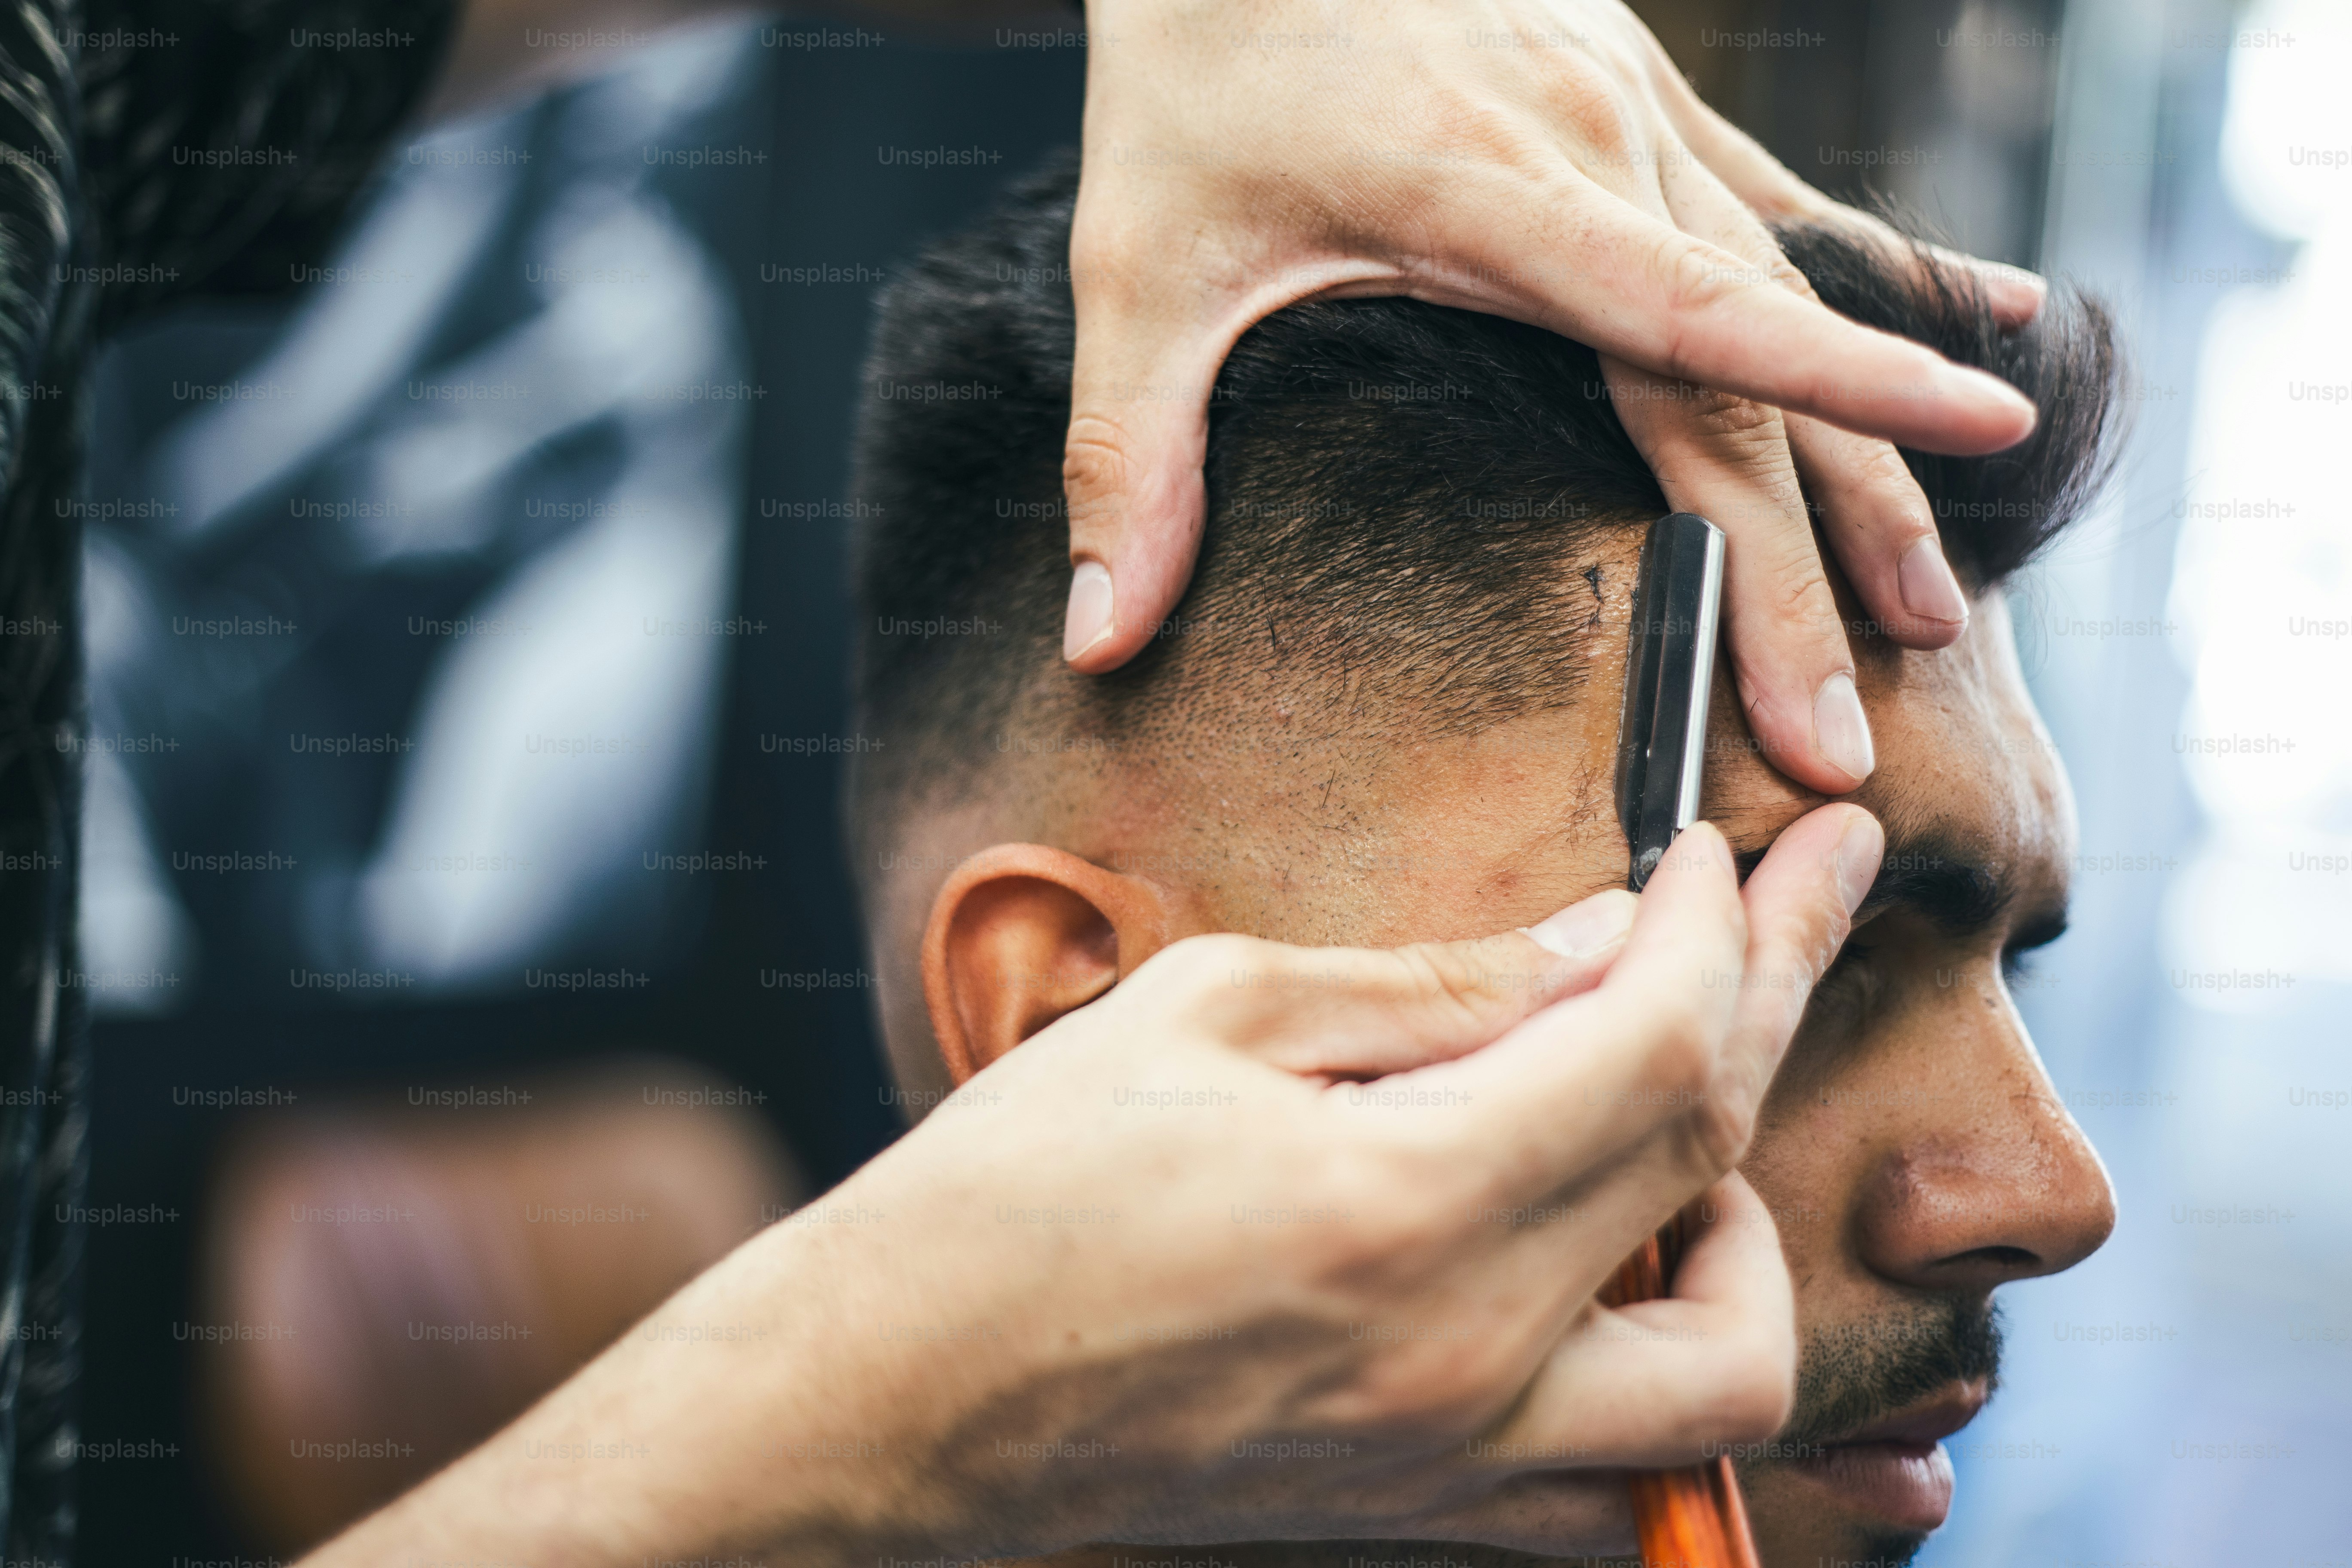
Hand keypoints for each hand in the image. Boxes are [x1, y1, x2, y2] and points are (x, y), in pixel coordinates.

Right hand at [301, 807, 1882, 1566]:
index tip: (1719, 849)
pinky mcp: (1430, 1528)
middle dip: (1775, 998)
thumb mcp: (1198, 1020)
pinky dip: (1666, 1370)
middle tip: (1802, 892)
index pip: (1652, 1045)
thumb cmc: (1006, 1201)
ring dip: (1737, 1230)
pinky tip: (1614, 1275)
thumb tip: (1590, 942)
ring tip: (1676, 1134)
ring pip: (1725, 1374)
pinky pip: (1633, 1481)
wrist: (892, 1413)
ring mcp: (1457, 1468)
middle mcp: (1462, 1360)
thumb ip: (1421, 987)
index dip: (1716, 926)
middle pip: (1712, 1167)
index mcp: (1397, 1206)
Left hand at [1059, 0, 2043, 792]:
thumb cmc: (1193, 68)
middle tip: (1851, 720)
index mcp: (1492, 196)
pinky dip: (1872, 281)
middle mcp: (1596, 152)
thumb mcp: (1137, 267)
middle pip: (1743, 374)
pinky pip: (1781, 202)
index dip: (1837, 393)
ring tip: (1927, 599)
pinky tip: (1986, 324)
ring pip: (1786, 301)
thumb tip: (1094, 640)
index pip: (1694, 315)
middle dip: (1815, 554)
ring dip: (1865, 455)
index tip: (1970, 452)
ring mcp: (1635, 117)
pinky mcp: (1639, 97)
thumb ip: (1131, 458)